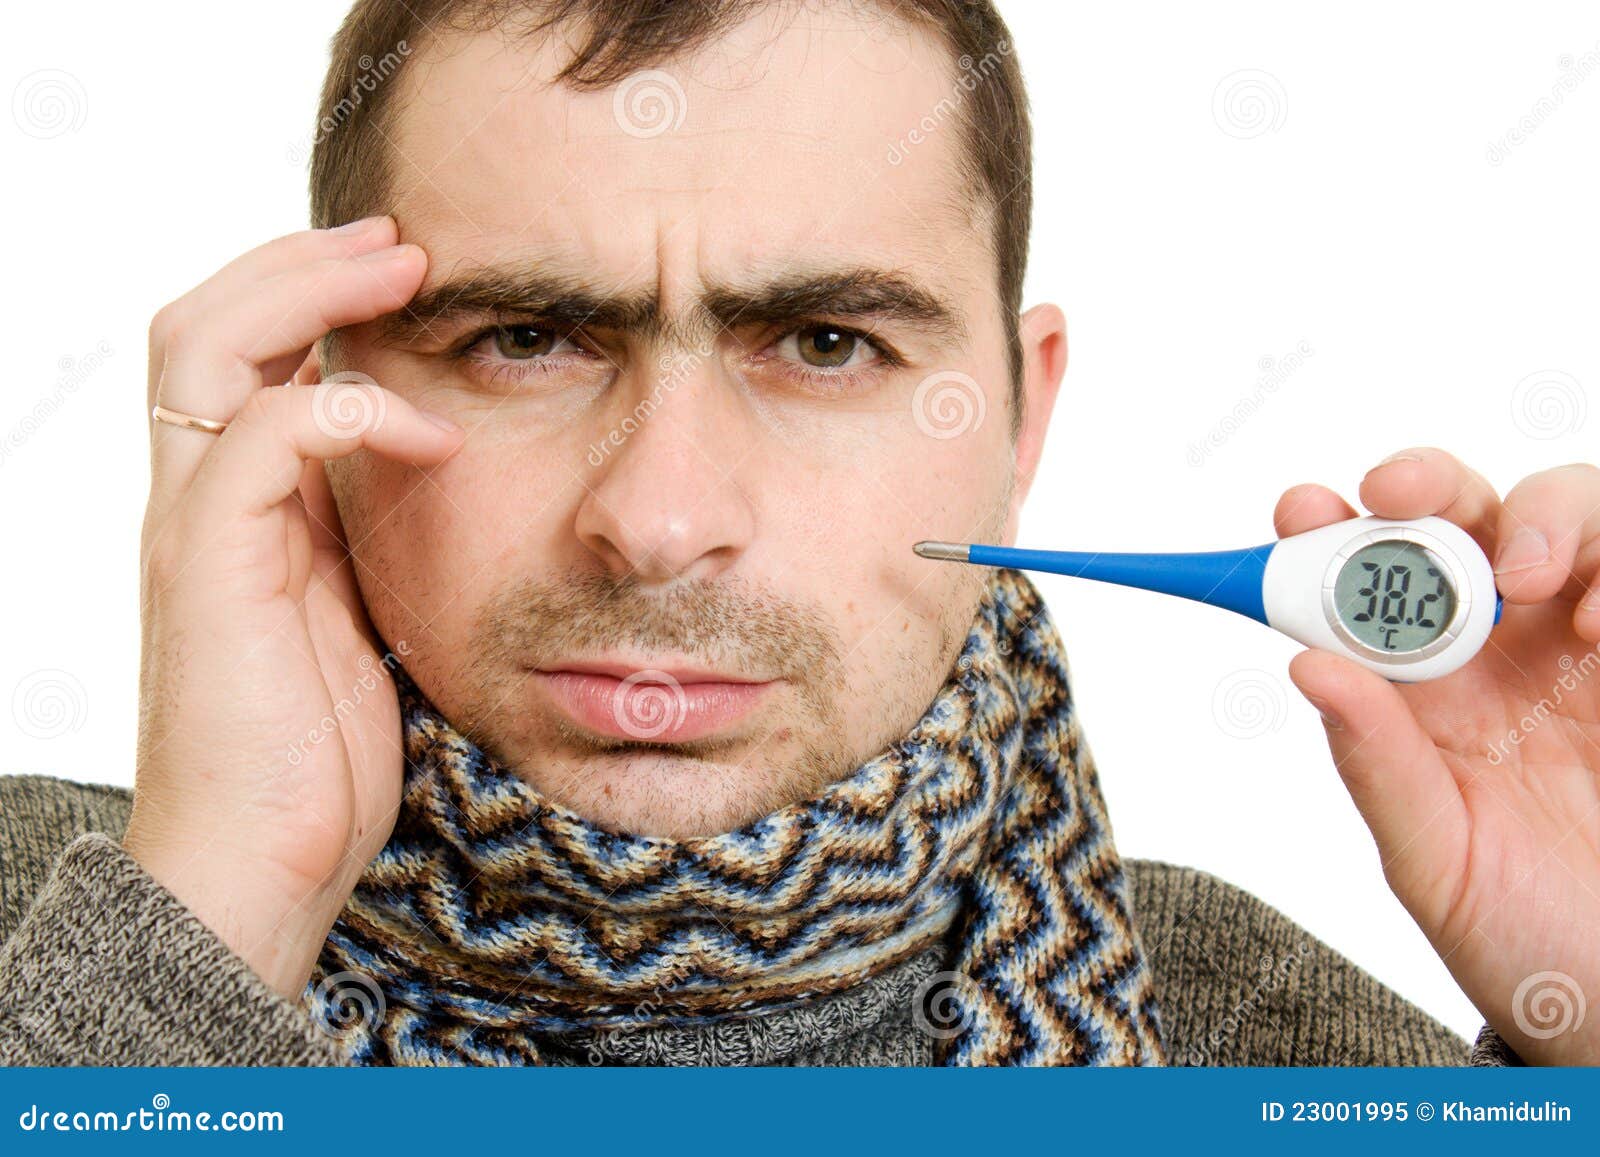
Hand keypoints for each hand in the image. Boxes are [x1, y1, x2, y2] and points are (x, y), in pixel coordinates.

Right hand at [121, 217, 462, 1000]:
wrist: (261, 865)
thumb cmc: (317, 759)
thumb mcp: (358, 620)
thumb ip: (367, 542)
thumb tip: (430, 479)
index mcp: (238, 512)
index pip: (243, 357)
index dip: (311, 296)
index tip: (407, 271)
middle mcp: (199, 501)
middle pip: (206, 321)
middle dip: (303, 262)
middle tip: (402, 240)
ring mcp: (196, 528)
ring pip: (210, 347)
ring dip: (310, 290)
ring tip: (404, 272)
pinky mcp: (212, 566)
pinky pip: (263, 436)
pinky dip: (348, 407)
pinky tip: (428, 431)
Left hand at [1279, 449, 1599, 1064]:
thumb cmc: (1520, 934)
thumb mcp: (1435, 862)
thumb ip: (1377, 767)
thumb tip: (1305, 667)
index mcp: (1421, 690)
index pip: (1362, 584)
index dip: (1327, 532)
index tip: (1299, 512)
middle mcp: (1500, 652)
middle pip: (1461, 518)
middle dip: (1427, 483)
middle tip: (1401, 493)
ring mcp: (1586, 649)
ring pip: (1568, 518)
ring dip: (1541, 516)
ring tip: (1527, 576)